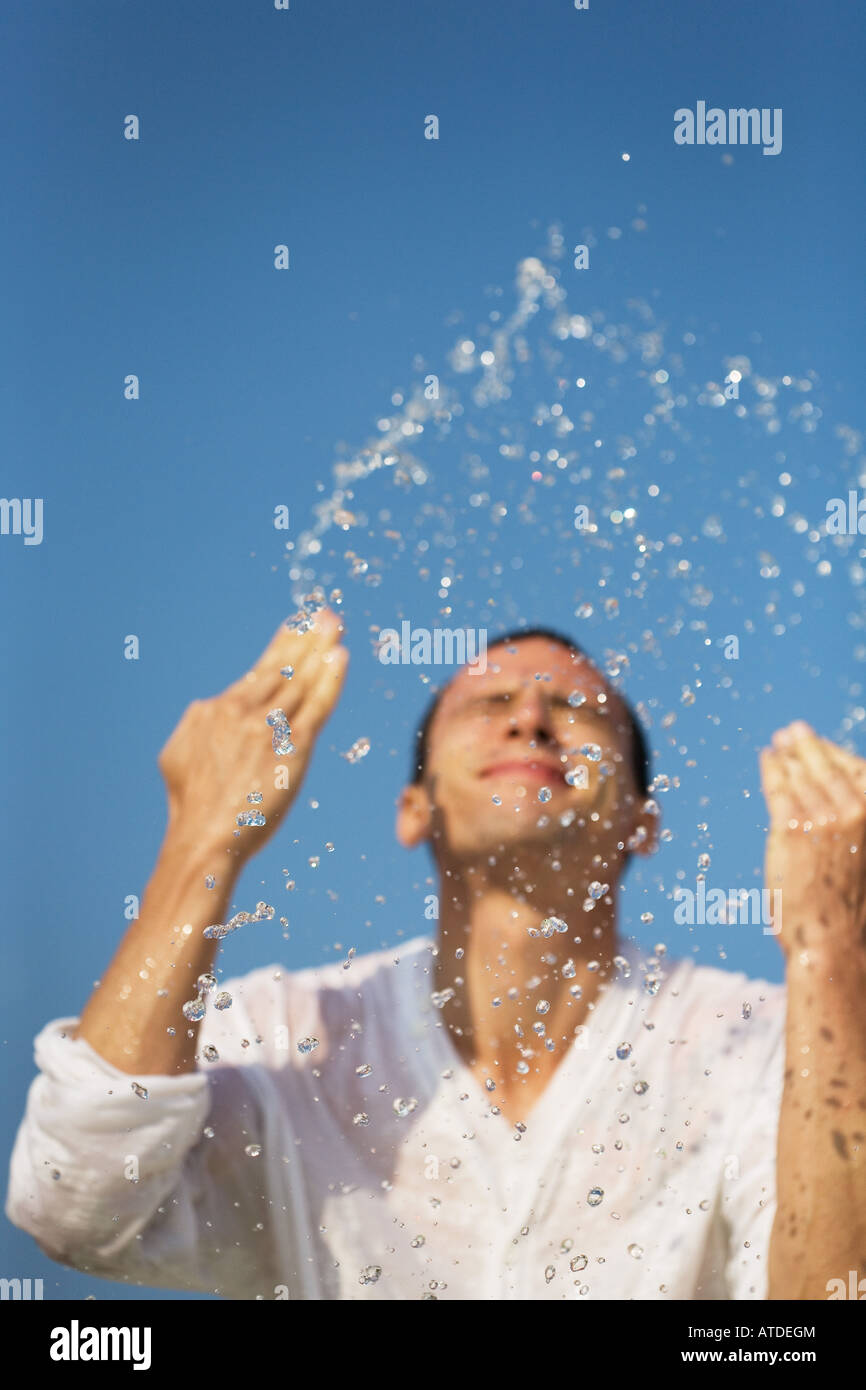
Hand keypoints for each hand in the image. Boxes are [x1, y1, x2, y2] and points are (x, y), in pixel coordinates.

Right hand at [157, 608, 348, 862]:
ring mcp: (269, 728)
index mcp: (216, 710)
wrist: (204, 837)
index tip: (297, 628)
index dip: (282, 648)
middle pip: (282, 668)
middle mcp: (242, 711)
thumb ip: (198, 724)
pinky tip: (341, 656)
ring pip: (301, 681)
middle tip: (326, 615)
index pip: (259, 673)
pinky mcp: (293, 748)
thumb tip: (208, 706)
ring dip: (320, 649)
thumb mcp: (178, 754)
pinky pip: (317, 706)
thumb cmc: (191, 807)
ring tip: (335, 625)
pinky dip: (330, 679)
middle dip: (306, 638)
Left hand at [759, 721, 865, 957]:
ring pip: (799, 775)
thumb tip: (830, 791)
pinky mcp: (791, 828)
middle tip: (792, 731)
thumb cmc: (846, 899)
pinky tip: (768, 759)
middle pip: (825, 766)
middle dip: (807, 745)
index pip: (854, 768)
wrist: (832, 937)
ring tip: (779, 744)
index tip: (816, 741)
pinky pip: (778, 788)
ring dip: (787, 756)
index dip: (832, 752)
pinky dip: (771, 769)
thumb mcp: (860, 850)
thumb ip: (851, 820)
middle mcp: (855, 811)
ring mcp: (823, 818)